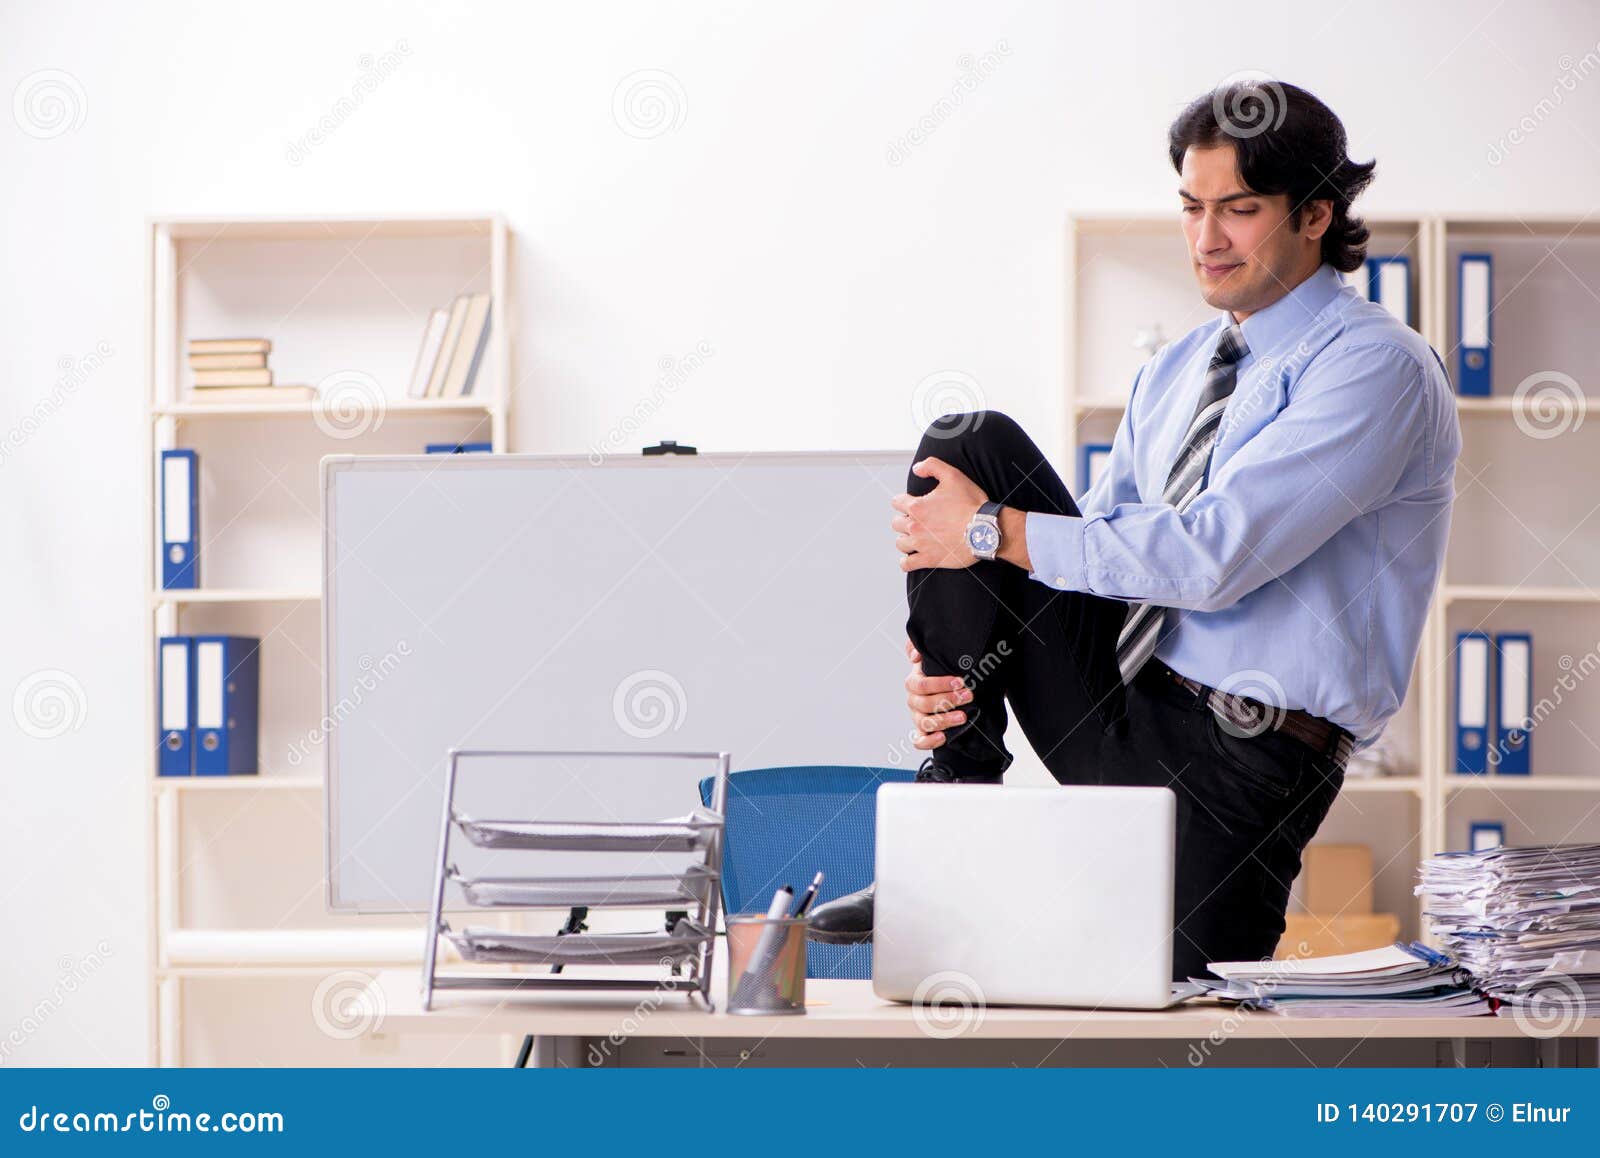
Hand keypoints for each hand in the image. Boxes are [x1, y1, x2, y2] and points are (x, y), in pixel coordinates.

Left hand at [890, 457, 987, 571]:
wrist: (986, 530)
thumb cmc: (972, 505)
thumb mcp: (953, 475)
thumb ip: (932, 466)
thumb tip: (917, 469)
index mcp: (917, 507)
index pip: (897, 502)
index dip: (904, 501)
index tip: (912, 504)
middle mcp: (915, 526)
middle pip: (897, 523)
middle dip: (905, 520)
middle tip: (917, 521)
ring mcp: (921, 545)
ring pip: (901, 543)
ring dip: (906, 539)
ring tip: (916, 537)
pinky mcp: (929, 560)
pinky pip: (907, 564)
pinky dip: (907, 561)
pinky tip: (911, 557)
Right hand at [903, 638, 971, 750]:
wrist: (950, 688)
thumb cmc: (941, 672)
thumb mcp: (933, 656)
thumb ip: (919, 648)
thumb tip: (915, 655)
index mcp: (914, 682)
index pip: (921, 685)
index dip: (939, 684)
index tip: (960, 681)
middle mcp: (914, 701)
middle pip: (924, 704)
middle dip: (947, 700)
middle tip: (968, 696)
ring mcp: (918, 717)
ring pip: (924, 723)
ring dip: (944, 720)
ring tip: (963, 717)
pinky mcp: (923, 732)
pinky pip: (920, 741)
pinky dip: (929, 741)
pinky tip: (943, 737)